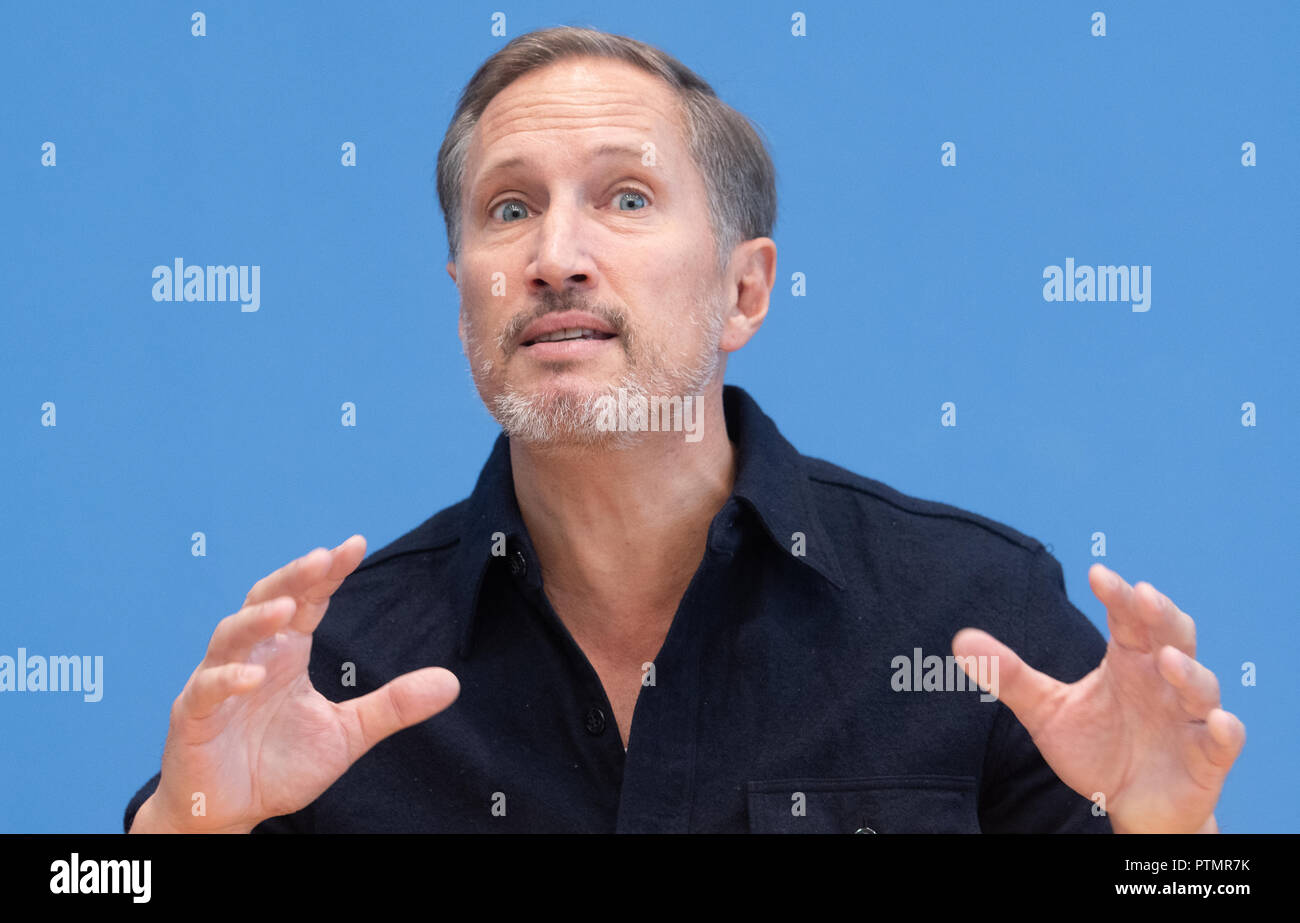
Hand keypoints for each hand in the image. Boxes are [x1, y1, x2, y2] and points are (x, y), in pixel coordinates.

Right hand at [130, 535, 459, 832]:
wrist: (233, 811)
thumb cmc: (280, 764)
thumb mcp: (347, 734)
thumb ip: (392, 705)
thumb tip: (452, 682)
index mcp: (287, 651)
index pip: (308, 599)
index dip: (327, 572)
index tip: (356, 544)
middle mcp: (252, 656)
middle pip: (266, 601)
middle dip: (293, 577)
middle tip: (322, 558)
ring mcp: (217, 683)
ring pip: (230, 637)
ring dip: (257, 620)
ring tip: (288, 608)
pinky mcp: (193, 717)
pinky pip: (206, 690)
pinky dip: (227, 680)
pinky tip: (254, 677)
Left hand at [952, 563, 1244, 833]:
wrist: (1128, 803)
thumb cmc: (1094, 747)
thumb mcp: (1046, 711)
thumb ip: (1010, 675)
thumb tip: (961, 640)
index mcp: (1128, 660)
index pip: (1127, 618)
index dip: (1117, 595)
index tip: (1097, 573)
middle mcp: (1164, 680)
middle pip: (1172, 636)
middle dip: (1160, 614)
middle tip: (1142, 594)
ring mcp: (1190, 717)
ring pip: (1201, 684)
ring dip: (1189, 670)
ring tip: (1168, 658)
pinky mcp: (1208, 756)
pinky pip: (1224, 739)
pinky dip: (1224, 729)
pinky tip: (1218, 722)